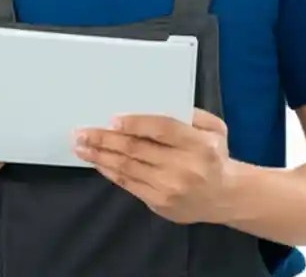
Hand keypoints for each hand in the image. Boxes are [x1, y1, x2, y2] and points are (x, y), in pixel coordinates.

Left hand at [73, 108, 235, 224]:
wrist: (225, 197)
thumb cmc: (214, 155)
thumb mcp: (214, 129)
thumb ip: (192, 114)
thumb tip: (156, 102)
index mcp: (198, 144)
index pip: (161, 130)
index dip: (135, 124)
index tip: (111, 120)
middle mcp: (183, 167)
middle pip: (137, 149)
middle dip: (105, 139)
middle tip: (81, 132)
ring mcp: (169, 187)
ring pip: (127, 168)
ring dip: (100, 155)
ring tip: (80, 146)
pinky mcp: (159, 202)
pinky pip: (128, 184)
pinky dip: (109, 171)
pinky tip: (96, 161)